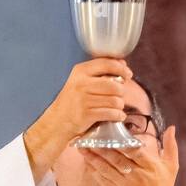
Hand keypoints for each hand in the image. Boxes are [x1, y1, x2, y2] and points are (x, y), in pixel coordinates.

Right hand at [24, 58, 131, 180]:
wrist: (57, 122)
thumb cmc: (72, 101)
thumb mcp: (80, 81)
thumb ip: (99, 72)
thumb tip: (122, 64)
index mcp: (80, 71)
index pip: (107, 64)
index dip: (121, 68)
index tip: (128, 74)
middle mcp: (81, 83)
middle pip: (114, 85)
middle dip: (122, 92)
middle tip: (119, 96)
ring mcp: (84, 100)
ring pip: (115, 100)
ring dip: (120, 106)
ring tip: (116, 107)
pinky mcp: (87, 114)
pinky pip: (111, 113)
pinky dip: (118, 116)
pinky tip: (117, 116)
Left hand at [82, 124, 179, 185]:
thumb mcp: (171, 167)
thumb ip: (170, 146)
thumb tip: (171, 128)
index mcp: (150, 166)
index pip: (133, 150)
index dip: (121, 141)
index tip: (110, 132)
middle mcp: (137, 174)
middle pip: (116, 158)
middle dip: (101, 147)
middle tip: (89, 138)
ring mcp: (125, 185)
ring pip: (107, 168)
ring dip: (93, 158)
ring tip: (83, 148)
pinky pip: (103, 180)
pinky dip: (94, 171)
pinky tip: (87, 163)